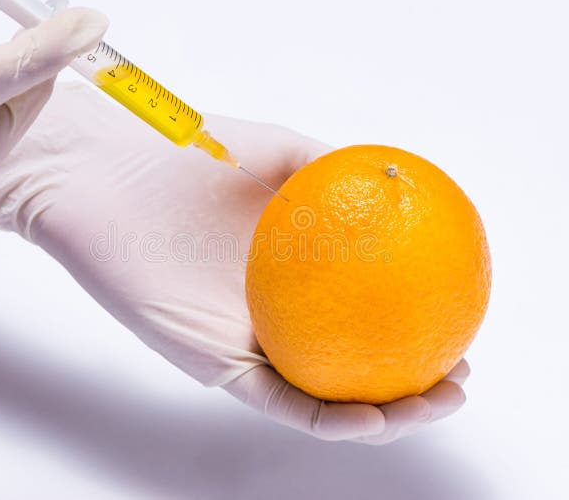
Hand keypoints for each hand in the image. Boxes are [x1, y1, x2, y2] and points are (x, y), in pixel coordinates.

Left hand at [0, 81, 469, 443]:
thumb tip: (397, 183)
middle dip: (411, 382)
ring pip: (321, 395)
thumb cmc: (183, 152)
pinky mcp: (212, 361)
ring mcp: (246, 340)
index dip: (416, 321)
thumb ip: (330, 170)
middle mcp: (274, 312)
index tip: (464, 321)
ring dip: (383, 415)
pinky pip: (277, 400)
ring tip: (432, 404)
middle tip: (457, 377)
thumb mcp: (275, 151)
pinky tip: (372, 415)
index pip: (364, 307)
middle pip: (352, 362)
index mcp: (292, 271)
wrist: (104, 169)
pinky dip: (326, 417)